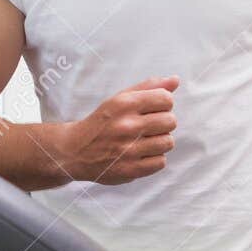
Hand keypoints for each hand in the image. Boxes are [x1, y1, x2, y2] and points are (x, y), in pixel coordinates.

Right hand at [62, 76, 178, 184]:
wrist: (76, 150)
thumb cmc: (103, 122)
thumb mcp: (120, 99)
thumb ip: (148, 87)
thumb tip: (175, 80)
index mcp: (124, 104)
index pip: (166, 99)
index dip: (164, 104)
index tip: (153, 109)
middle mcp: (126, 126)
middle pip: (171, 121)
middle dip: (164, 123)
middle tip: (149, 127)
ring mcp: (128, 149)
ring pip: (168, 142)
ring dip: (160, 142)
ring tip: (145, 141)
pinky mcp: (130, 170)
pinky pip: (161, 162)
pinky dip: (154, 159)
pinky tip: (141, 154)